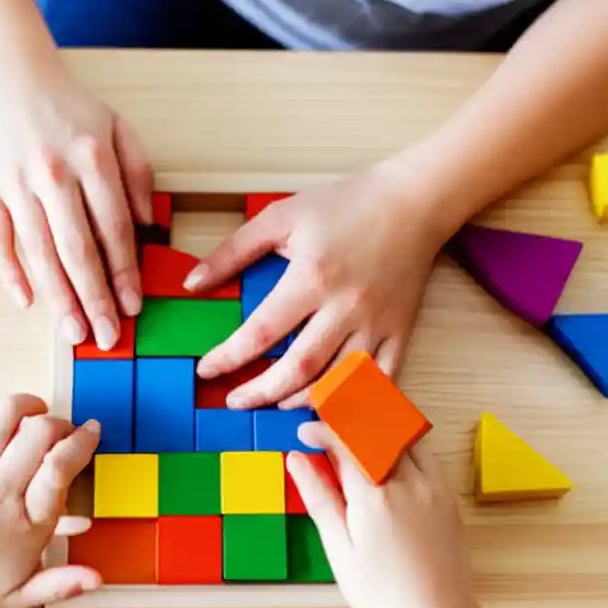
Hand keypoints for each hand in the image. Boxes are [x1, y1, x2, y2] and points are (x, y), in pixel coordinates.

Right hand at [0, 67, 152, 349]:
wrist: (9, 76)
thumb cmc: (70, 109)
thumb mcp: (119, 129)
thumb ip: (138, 175)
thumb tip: (148, 226)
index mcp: (92, 158)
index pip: (114, 229)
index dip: (125, 273)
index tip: (133, 307)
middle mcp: (54, 173)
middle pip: (78, 250)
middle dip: (95, 299)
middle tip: (106, 337)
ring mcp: (15, 183)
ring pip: (39, 253)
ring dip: (58, 298)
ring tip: (73, 332)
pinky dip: (10, 273)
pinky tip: (27, 302)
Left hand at [0, 394, 101, 607]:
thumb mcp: (22, 595)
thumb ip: (62, 583)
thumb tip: (96, 578)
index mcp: (26, 523)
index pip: (60, 468)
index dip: (82, 442)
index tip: (92, 431)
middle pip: (38, 434)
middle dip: (60, 422)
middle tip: (65, 429)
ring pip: (2, 419)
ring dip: (26, 404)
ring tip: (36, 409)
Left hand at [189, 158, 455, 408]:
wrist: (414, 201)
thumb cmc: (346, 204)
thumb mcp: (281, 217)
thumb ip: (233, 252)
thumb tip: (192, 284)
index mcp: (311, 279)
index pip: (259, 333)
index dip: (228, 358)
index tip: (207, 371)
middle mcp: (344, 308)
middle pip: (296, 368)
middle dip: (260, 392)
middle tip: (235, 401)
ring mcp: (376, 325)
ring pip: (337, 382)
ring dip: (301, 401)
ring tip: (276, 403)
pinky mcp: (400, 333)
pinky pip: (380, 382)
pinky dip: (355, 401)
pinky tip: (330, 405)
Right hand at [286, 423, 472, 607]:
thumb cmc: (382, 591)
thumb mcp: (340, 548)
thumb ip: (320, 498)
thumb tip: (296, 460)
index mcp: (374, 497)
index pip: (344, 442)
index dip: (322, 430)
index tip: (305, 432)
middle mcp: (407, 482)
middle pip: (374, 431)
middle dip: (348, 422)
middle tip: (329, 427)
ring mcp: (433, 485)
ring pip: (402, 436)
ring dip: (377, 428)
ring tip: (356, 437)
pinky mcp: (448, 494)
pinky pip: (425, 453)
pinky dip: (403, 444)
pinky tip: (389, 457)